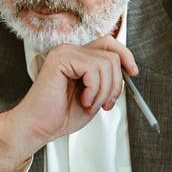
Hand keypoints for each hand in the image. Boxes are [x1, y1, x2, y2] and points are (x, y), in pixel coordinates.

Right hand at [0, 36, 137, 171]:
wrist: (39, 127)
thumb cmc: (60, 115)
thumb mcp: (94, 96)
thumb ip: (106, 81)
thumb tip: (127, 71)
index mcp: (78, 58)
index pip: (109, 43)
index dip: (125, 56)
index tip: (133, 72)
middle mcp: (71, 51)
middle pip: (112, 54)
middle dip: (115, 84)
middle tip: (104, 103)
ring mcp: (65, 52)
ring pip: (106, 63)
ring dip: (103, 91)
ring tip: (89, 105)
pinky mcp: (61, 59)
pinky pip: (93, 69)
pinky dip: (94, 90)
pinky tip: (83, 100)